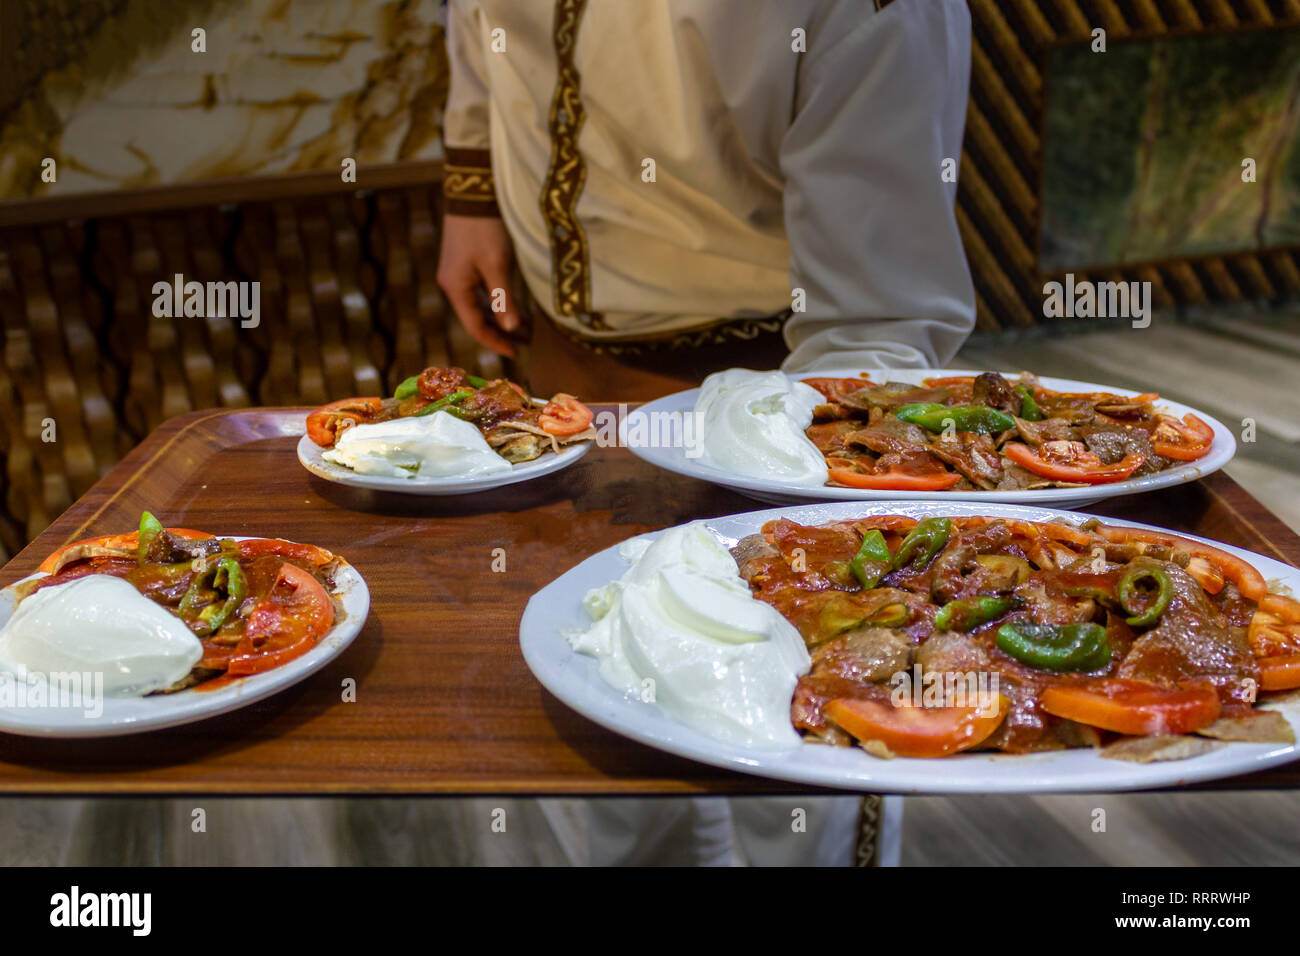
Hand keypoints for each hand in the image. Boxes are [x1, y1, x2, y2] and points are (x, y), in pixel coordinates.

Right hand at [436, 214, 526, 357]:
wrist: (473, 190)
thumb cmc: (485, 228)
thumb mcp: (497, 265)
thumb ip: (504, 299)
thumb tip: (512, 330)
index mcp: (455, 288)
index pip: (475, 327)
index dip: (496, 342)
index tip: (517, 353)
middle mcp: (453, 283)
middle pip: (477, 318)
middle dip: (502, 331)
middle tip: (528, 341)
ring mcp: (458, 272)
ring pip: (481, 305)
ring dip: (502, 316)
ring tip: (526, 326)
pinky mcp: (466, 262)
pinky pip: (481, 291)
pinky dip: (498, 301)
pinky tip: (515, 305)